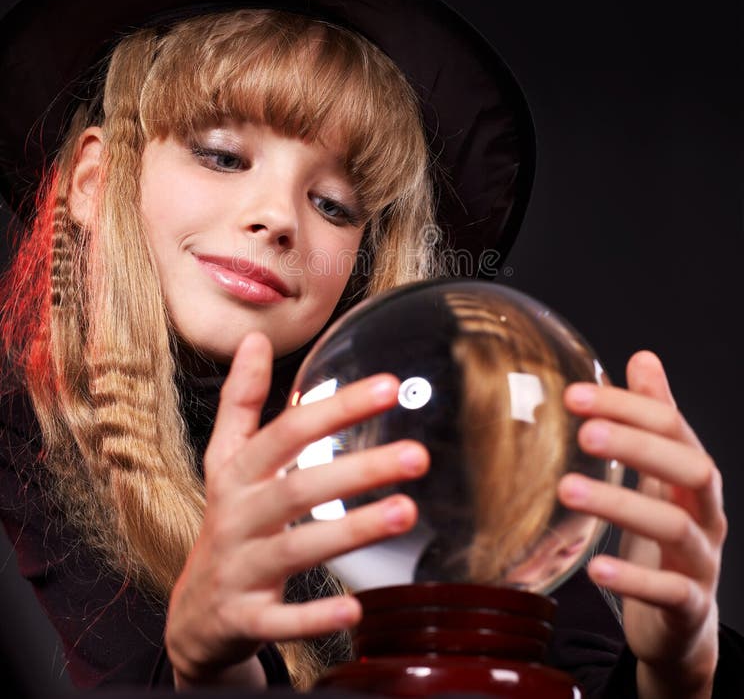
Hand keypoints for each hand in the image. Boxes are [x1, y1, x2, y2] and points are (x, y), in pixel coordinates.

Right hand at [165, 331, 428, 686]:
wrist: (194, 613)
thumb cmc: (227, 519)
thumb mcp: (225, 458)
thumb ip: (241, 400)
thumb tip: (254, 338)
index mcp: (238, 473)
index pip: (288, 432)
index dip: (338, 408)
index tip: (391, 387)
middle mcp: (238, 515)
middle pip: (298, 487)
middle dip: (358, 469)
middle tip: (418, 455)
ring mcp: (239, 568)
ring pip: (295, 548)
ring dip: (351, 531)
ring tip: (407, 512)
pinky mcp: (243, 618)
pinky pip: (278, 619)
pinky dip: (312, 617)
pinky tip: (357, 609)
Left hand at [558, 351, 726, 698]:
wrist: (683, 622)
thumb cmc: (665, 533)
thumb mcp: (660, 472)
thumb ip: (653, 419)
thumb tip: (644, 357)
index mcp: (694, 473)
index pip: (672, 426)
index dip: (628, 407)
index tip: (573, 395)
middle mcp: (707, 511)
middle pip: (690, 468)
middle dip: (638, 446)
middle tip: (584, 433)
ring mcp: (702, 560)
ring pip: (676, 527)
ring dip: (621, 505)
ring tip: (568, 490)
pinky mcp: (690, 605)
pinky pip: (671, 592)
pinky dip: (635, 580)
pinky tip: (595, 567)